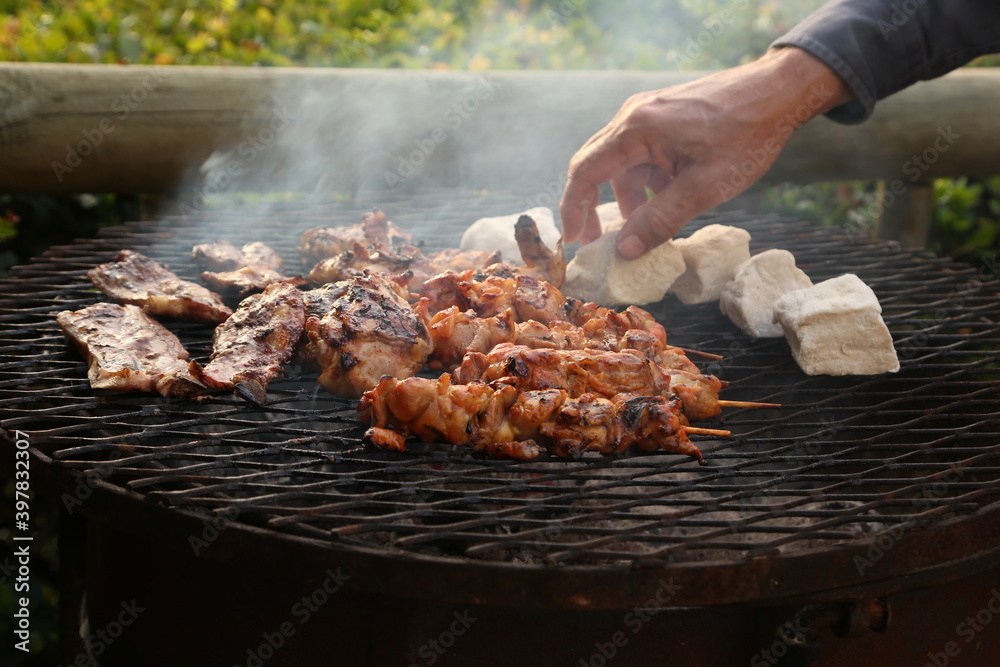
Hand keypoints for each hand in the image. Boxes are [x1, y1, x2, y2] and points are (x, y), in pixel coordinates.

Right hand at [559, 47, 853, 258]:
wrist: (778, 93)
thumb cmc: (746, 136)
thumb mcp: (703, 188)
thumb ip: (660, 220)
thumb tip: (626, 250)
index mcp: (636, 129)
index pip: (584, 171)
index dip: (573, 208)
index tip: (575, 240)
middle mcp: (633, 116)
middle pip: (594, 165)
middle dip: (592, 205)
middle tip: (595, 241)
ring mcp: (648, 115)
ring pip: (621, 164)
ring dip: (627, 197)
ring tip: (643, 227)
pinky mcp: (664, 118)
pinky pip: (641, 155)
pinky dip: (646, 182)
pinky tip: (666, 200)